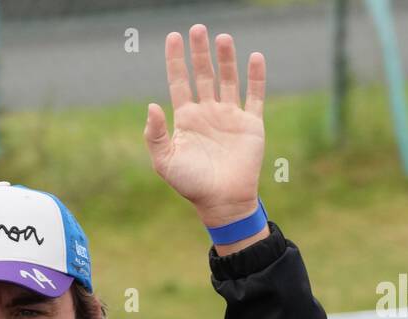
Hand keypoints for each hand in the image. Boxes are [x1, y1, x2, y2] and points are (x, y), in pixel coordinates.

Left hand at [144, 25, 266, 228]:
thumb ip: (156, 134)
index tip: (173, 37)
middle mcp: (208, 113)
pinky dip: (256, 77)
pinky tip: (254, 57)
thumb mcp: (165, 161)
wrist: (222, 202)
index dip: (176, 60)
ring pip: (229, 79)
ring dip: (226, 59)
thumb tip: (151, 105)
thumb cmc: (191, 185)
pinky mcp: (251, 124)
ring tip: (222, 38)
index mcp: (186, 119)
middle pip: (204, 74)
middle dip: (200, 52)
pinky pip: (255, 96)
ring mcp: (230, 116)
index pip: (180, 82)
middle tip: (198, 28)